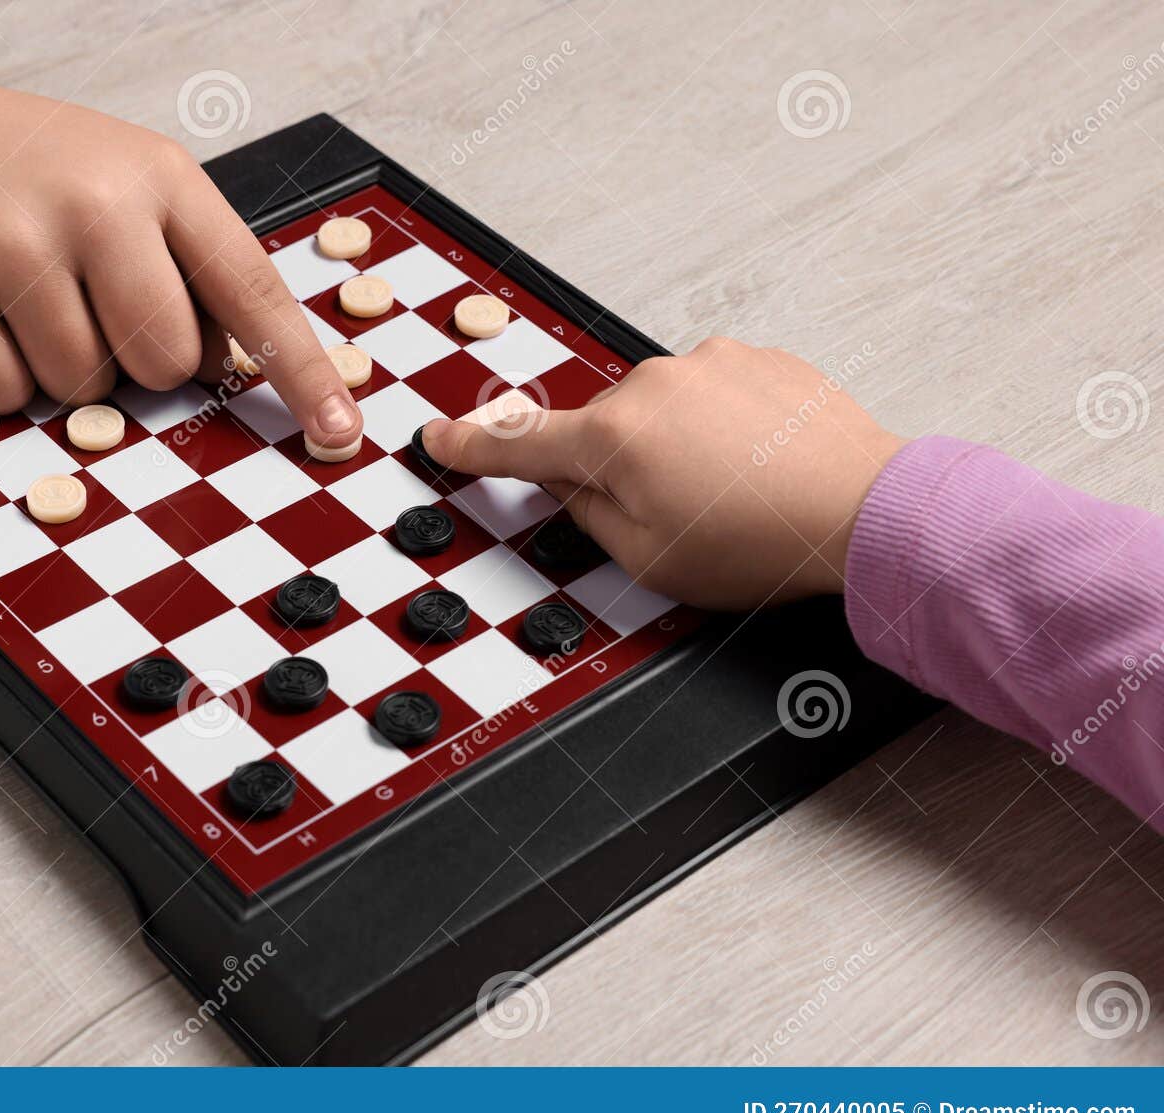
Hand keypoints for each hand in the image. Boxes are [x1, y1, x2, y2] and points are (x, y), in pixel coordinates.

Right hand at [0, 80, 359, 443]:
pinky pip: (7, 396)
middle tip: (96, 304)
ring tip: (31, 296)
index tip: (342, 429)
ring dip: (65, 369)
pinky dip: (0, 377)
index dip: (303, 370)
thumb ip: (191, 266)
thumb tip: (242, 373)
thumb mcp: (130, 183)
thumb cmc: (34, 173)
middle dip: (141, 362)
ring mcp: (15, 247)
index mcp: (160, 178)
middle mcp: (95, 204)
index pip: (253, 291)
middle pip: (166, 363)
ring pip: (87, 390)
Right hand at [421, 337, 905, 608]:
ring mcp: (708, 364)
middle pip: (600, 431)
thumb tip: (561, 480)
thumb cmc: (766, 543)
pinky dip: (719, 430)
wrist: (866, 510)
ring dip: (675, 448)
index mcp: (614, 438)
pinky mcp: (755, 359)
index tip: (440, 437)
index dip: (472, 447)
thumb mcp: (649, 559)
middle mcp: (654, 385)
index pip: (520, 444)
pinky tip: (754, 468)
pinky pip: (709, 395)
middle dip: (619, 470)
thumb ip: (586, 512)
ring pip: (658, 411)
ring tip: (730, 496)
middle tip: (673, 517)